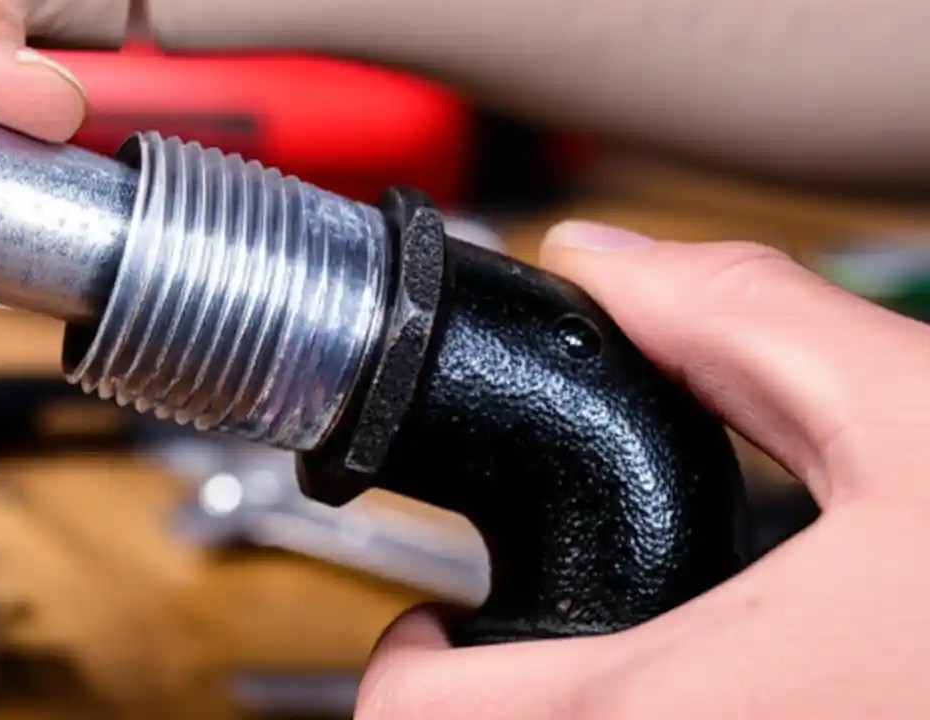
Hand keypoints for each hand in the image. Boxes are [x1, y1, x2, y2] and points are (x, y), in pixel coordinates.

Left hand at [358, 223, 929, 718]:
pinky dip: (649, 711)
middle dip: (484, 683)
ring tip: (613, 641)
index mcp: (675, 700)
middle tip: (520, 623)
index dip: (407, 651)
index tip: (438, 610)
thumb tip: (613, 266)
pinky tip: (719, 672)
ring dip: (560, 702)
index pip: (416, 713)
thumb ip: (745, 324)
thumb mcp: (911, 420)